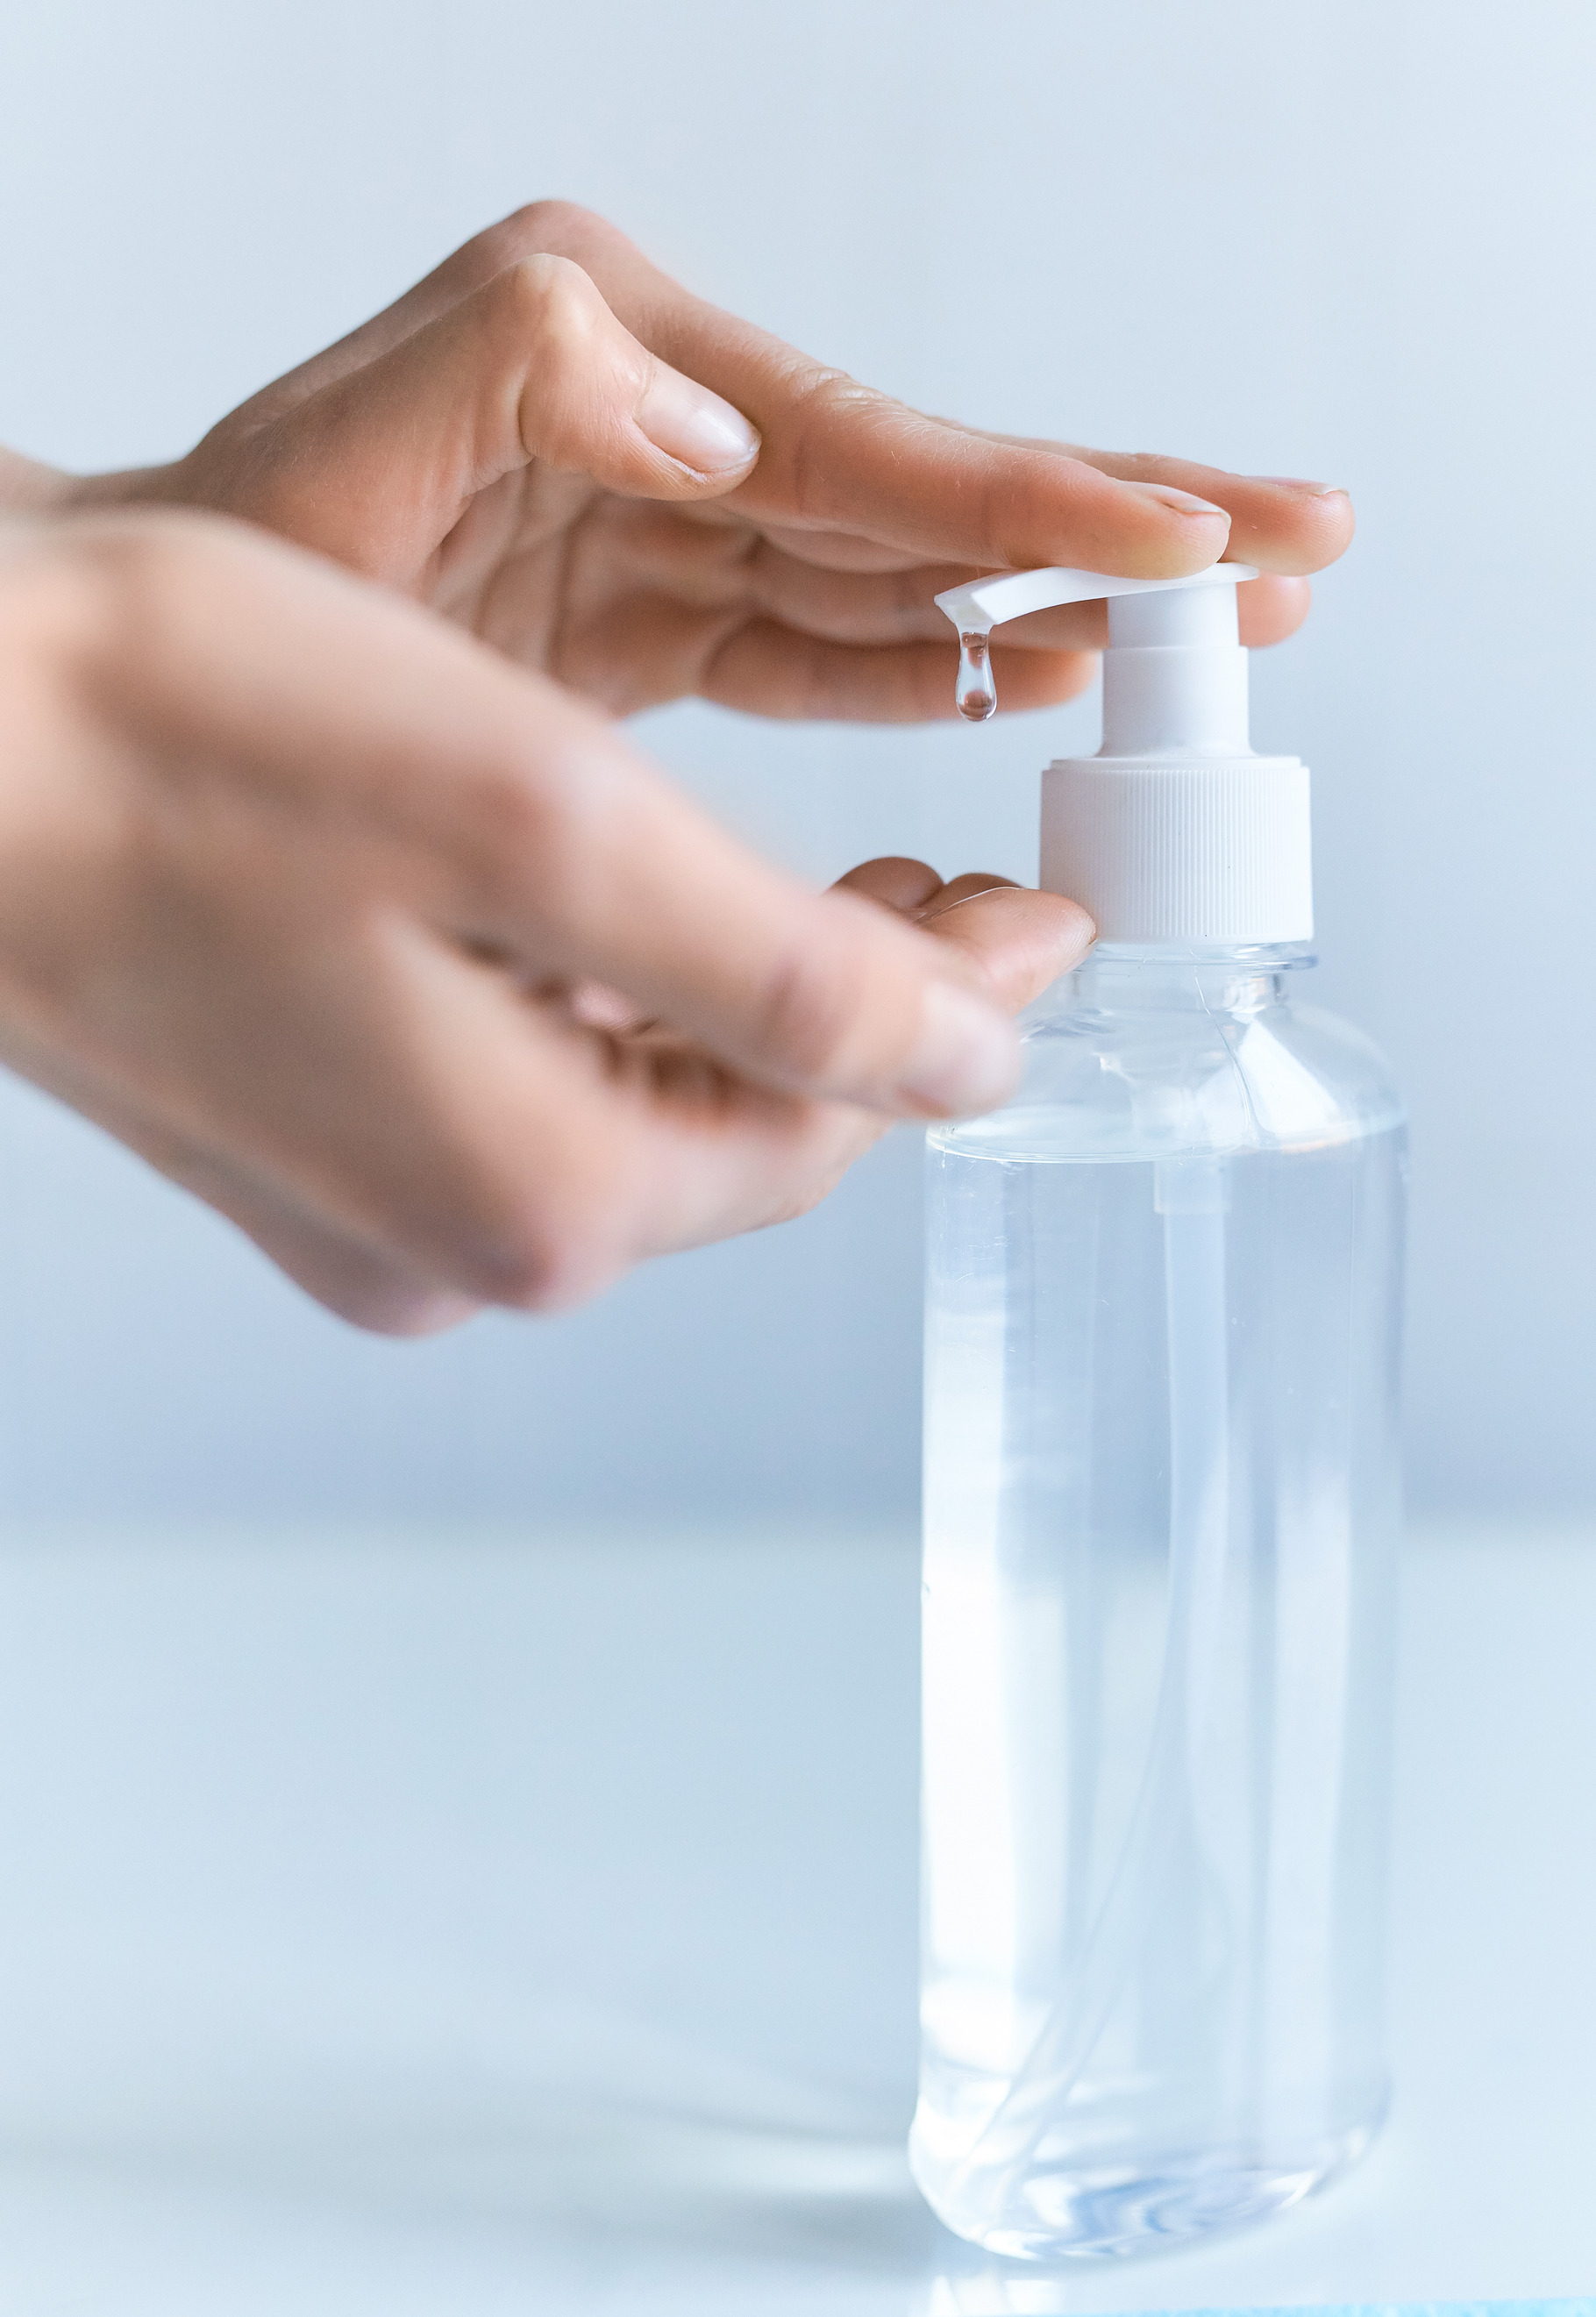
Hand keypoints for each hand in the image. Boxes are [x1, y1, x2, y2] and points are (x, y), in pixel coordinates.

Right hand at [0, 511, 1091, 1332]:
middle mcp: (456, 1243)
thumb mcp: (547, 821)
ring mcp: (370, 1209)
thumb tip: (973, 1062)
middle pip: (742, 1135)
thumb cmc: (178, 738)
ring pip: (640, 1110)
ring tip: (847, 882)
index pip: (830, 1121)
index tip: (1051, 910)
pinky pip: (529, 1089)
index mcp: (536, 1194)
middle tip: (968, 887)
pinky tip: (647, 916)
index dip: (962, 1012)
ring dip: (749, 1004)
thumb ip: (788, 969)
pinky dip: (621, 1007)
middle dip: (866, 1014)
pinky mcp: (308, 1143)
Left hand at [45, 203, 1351, 719]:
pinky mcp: (662, 614)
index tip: (1182, 538)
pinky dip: (942, 662)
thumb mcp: (349, 441)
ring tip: (1221, 615)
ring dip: (1071, 595)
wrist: (157, 640)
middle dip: (1126, 524)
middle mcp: (675, 434)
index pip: (874, 455)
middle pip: (941, 493)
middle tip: (1295, 548)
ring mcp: (678, 526)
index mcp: (626, 373)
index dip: (1037, 503)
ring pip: (914, 569)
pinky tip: (1039, 673)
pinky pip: (831, 640)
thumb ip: (521, 381)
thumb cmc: (233, 553)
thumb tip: (714, 432)